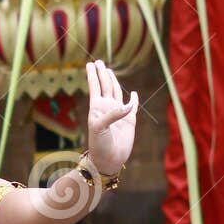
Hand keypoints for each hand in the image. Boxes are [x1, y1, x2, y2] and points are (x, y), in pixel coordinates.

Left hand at [86, 59, 137, 175]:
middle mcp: (107, 108)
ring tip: (109, 72)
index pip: (95, 86)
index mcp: (97, 108)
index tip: (90, 64)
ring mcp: (118, 114)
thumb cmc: (99, 145)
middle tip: (99, 62)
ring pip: (116, 93)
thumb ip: (113, 114)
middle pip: (105, 86)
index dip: (93, 75)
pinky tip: (133, 94)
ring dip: (113, 82)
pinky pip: (133, 107)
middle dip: (103, 74)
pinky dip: (133, 100)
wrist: (108, 160)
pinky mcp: (130, 121)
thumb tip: (128, 103)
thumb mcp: (100, 128)